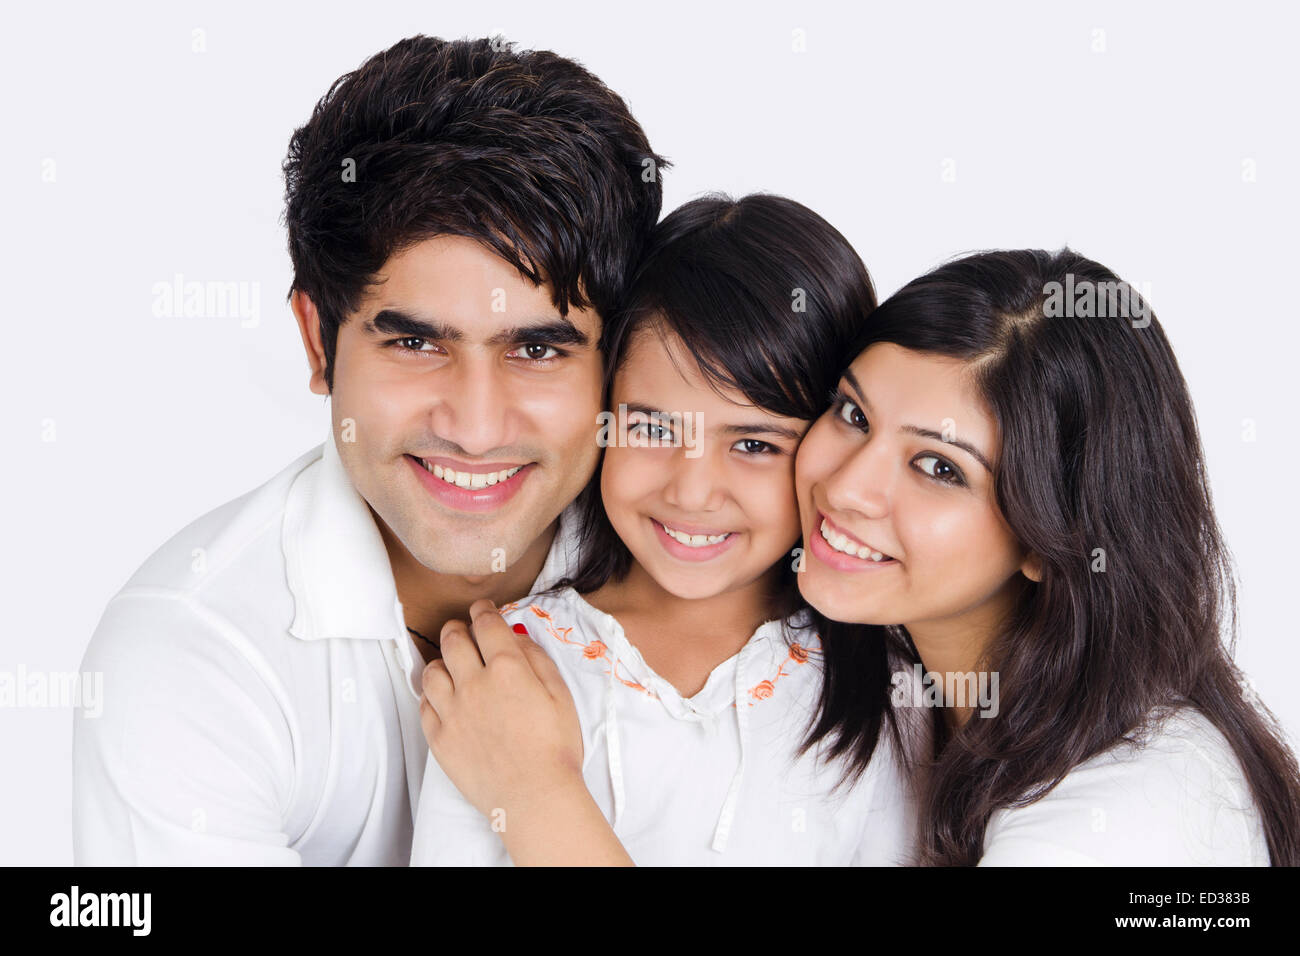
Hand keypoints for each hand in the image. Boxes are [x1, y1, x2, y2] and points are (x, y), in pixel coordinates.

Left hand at [419, 599, 584, 819]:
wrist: (535, 797)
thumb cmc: (555, 747)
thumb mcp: (561, 694)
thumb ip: (536, 658)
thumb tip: (515, 637)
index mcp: (507, 668)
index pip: (486, 624)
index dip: (483, 610)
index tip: (482, 609)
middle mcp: (474, 684)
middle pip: (453, 639)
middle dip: (457, 628)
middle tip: (463, 630)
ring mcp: (452, 712)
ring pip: (432, 670)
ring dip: (441, 660)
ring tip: (451, 665)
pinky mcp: (439, 738)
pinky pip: (424, 705)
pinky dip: (432, 695)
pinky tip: (444, 698)